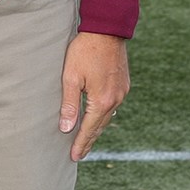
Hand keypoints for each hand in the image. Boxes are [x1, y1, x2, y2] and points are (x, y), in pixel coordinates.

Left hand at [60, 31, 128, 160]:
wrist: (106, 31)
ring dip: (96, 129)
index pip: (89, 129)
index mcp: (102, 100)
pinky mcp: (123, 85)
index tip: (74, 157)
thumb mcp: (70, 78)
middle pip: (100, 126)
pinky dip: (103, 116)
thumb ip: (69, 104)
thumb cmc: (84, 52)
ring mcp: (122, 92)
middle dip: (88, 141)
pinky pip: (112, 107)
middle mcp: (116, 99)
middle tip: (79, 155)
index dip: (80, 143)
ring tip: (86, 141)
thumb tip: (66, 128)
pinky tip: (97, 119)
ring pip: (107, 117)